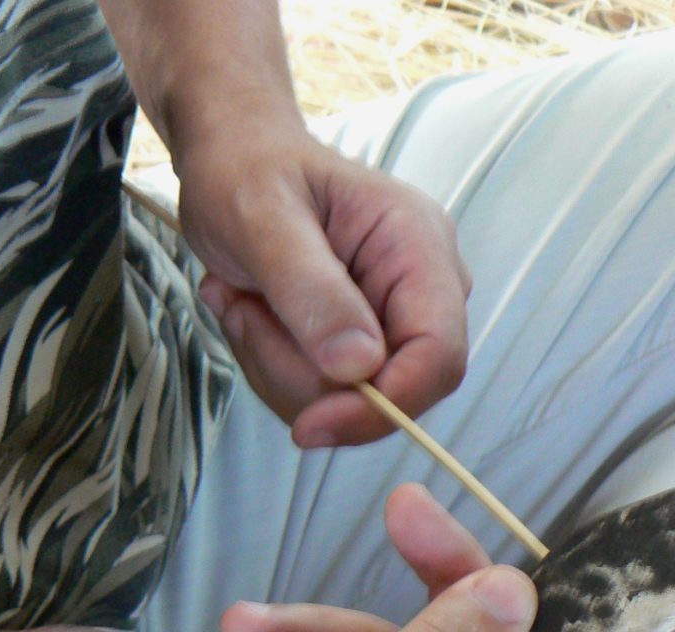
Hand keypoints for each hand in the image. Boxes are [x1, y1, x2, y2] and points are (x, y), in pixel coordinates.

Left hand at [176, 127, 471, 447]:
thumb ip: (311, 288)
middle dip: (307, 375)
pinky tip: (253, 314)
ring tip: (242, 302)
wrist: (234, 163)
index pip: (439, 355)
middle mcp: (425, 288)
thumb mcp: (263, 218)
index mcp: (419, 245)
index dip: (384, 405)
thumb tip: (360, 367)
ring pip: (353, 402)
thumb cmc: (248, 172)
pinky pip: (329, 397)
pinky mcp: (367, 345)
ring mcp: (398, 320)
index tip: (309, 425)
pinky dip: (276, 368)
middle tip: (242, 312)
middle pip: (393, 389)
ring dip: (279, 367)